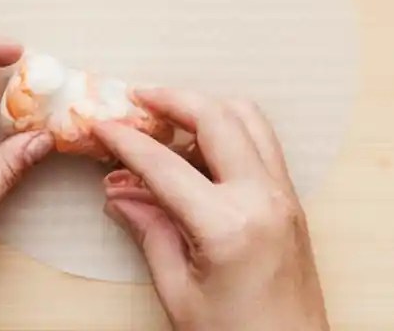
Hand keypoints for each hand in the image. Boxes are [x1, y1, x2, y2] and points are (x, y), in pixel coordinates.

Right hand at [95, 89, 329, 330]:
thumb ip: (149, 232)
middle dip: (172, 99)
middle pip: (216, 117)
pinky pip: (262, 144)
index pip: (165, 164)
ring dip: (206, 109)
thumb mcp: (179, 293)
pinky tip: (197, 150)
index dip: (127, 141)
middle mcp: (262, 199)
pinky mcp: (291, 202)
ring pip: (248, 119)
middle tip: (137, 100)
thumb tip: (120, 193)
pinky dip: (229, 131)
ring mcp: (283, 196)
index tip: (102, 126)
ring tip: (167, 121)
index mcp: (228, 226)